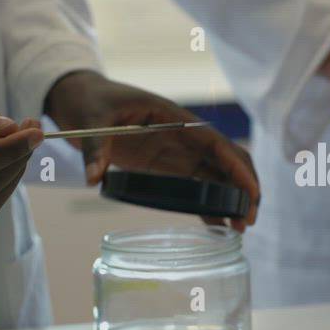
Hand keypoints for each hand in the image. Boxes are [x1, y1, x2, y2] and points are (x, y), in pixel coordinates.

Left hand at [43, 71, 258, 231]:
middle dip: (243, 188)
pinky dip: (209, 205)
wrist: (79, 99)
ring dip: (231, 199)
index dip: (237, 168)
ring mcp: (178, 152)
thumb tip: (94, 177)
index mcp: (173, 118)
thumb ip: (96, 148)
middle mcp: (184, 136)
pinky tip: (218, 226)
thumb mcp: (91, 121)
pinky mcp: (168, 166)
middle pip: (227, 161)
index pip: (216, 143)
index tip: (250, 192)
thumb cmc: (90, 101)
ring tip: (239, 229)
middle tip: (247, 220)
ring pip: (217, 176)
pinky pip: (196, 186)